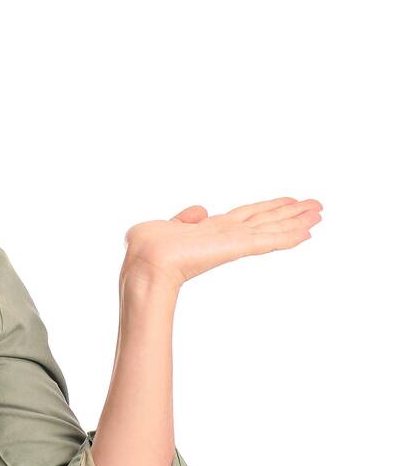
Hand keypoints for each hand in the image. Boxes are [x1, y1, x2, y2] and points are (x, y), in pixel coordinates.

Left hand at [122, 196, 322, 289]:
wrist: (146, 262)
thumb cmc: (146, 248)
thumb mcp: (164, 226)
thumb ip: (185, 218)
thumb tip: (201, 209)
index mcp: (211, 230)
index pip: (247, 216)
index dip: (268, 209)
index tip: (288, 202)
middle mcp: (227, 235)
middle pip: (266, 220)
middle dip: (291, 213)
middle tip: (317, 206)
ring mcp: (233, 241)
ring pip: (272, 228)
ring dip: (297, 221)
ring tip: (320, 213)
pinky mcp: (236, 246)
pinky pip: (268, 240)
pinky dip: (288, 236)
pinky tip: (308, 232)